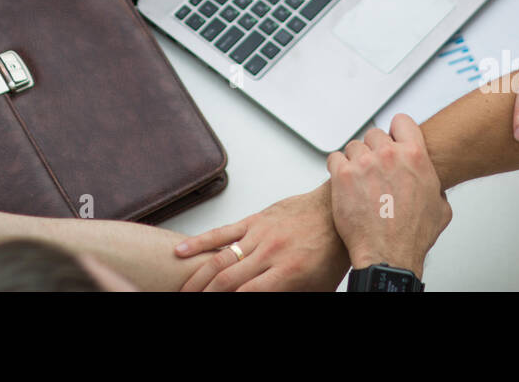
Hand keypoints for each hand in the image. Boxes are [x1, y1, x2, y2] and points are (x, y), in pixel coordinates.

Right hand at [173, 184, 349, 290]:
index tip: (208, 309)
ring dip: (197, 278)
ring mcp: (260, 234)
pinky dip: (199, 242)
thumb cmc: (330, 250)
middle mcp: (270, 253)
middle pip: (226, 281)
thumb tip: (265, 300)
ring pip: (219, 258)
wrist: (337, 210)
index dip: (223, 304)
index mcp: (287, 274)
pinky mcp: (256, 219)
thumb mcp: (318, 287)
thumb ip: (292, 297)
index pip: (244, 296)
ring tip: (183, 290)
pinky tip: (181, 251)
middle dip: (204, 295)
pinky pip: (223, 232)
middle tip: (187, 301)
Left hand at [326, 114, 450, 277]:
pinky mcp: (343, 175)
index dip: (395, 131)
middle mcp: (389, 155)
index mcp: (415, 156)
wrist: (388, 255)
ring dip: (355, 160)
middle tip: (374, 169)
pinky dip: (337, 168)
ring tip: (359, 181)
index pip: (401, 121)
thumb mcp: (440, 208)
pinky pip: (334, 158)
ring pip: (353, 146)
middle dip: (373, 149)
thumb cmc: (411, 236)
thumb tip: (432, 186)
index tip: (392, 138)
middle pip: (374, 134)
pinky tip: (345, 183)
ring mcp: (364, 163)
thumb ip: (434, 187)